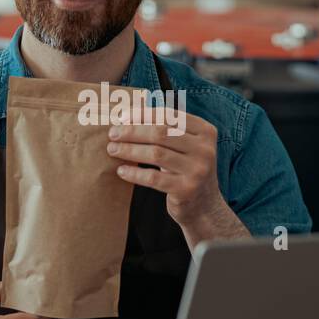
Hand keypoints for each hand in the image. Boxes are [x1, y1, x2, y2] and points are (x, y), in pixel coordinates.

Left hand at [106, 109, 248, 249]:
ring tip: (112, 149)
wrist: (204, 204)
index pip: (169, 116)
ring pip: (156, 154)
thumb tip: (128, 115)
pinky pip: (153, 178)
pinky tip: (121, 170)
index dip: (143, 114)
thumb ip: (167, 129)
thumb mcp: (185, 146)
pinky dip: (134, 173)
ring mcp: (197, 170)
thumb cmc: (186, 168)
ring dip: (129, 150)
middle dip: (132, 131)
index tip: (122, 117)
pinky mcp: (186, 189)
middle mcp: (205, 149)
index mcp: (205, 131)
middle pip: (161, 133)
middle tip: (113, 134)